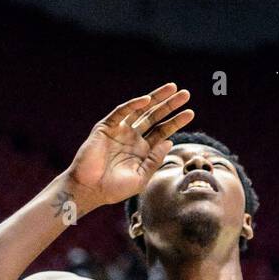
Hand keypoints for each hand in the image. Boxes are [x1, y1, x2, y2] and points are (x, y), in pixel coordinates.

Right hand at [64, 83, 193, 213]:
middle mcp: (132, 138)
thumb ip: (155, 160)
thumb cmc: (113, 190)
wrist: (88, 191)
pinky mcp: (105, 128)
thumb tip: (169, 141)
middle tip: (186, 94)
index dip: (176, 121)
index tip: (190, 112)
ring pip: (141, 110)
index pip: (163, 132)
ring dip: (156, 98)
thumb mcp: (140, 177)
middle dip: (170, 105)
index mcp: (142, 150)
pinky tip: (146, 100)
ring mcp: (119, 132)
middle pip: (155, 117)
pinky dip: (133, 105)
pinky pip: (120, 113)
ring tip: (173, 88)